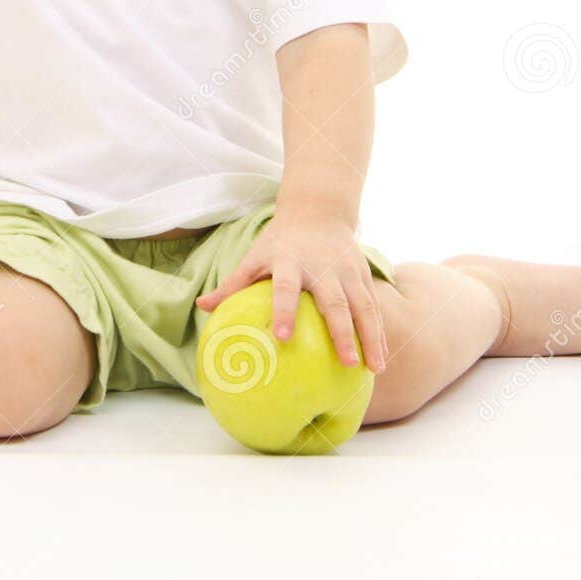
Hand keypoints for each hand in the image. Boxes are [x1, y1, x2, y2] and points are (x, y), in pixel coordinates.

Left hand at [195, 211, 387, 372]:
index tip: (282, 338)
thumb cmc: (280, 242)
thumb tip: (201, 307)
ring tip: (375, 369)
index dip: (284, 311)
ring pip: (363, 305)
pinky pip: (373, 306)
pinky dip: (379, 331)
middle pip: (334, 302)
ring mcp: (347, 270)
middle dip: (342, 332)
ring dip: (371, 337)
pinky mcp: (363, 274)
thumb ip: (233, 284)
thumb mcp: (255, 256)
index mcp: (290, 261)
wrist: (318, 210)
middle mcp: (322, 266)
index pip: (285, 287)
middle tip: (347, 363)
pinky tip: (379, 358)